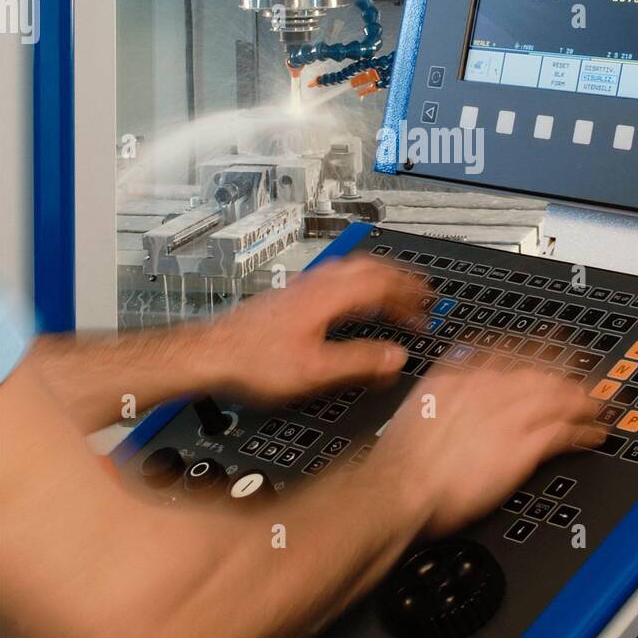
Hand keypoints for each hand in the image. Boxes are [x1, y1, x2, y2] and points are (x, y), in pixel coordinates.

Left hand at [200, 255, 424, 403]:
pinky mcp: (290, 295)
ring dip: (379, 277)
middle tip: (421, 292)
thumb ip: (359, 362)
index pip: (381, 283)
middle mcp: (316, 284)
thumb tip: (395, 357)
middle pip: (369, 267)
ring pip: (351, 268)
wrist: (211, 354)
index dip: (409, 294)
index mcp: (327, 296)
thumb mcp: (315, 371)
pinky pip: (335, 276)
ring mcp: (302, 286)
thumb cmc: (254, 361)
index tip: (426, 308)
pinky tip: (352, 299)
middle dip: (399, 279)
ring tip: (394, 291)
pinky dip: (357, 283)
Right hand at [371, 364, 604, 536]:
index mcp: (457, 375)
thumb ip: (445, 396)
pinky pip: (563, 432)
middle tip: (588, 378)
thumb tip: (455, 398)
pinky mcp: (520, 447)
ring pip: (558, 399)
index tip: (552, 350)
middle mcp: (485, 388)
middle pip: (540, 372)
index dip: (536, 351)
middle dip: (568, 375)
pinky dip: (583, 432)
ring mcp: (505, 415)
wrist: (397, 488)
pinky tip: (594, 435)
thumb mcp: (416, 410)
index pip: (508, 352)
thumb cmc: (398, 461)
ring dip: (583, 403)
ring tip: (598, 407)